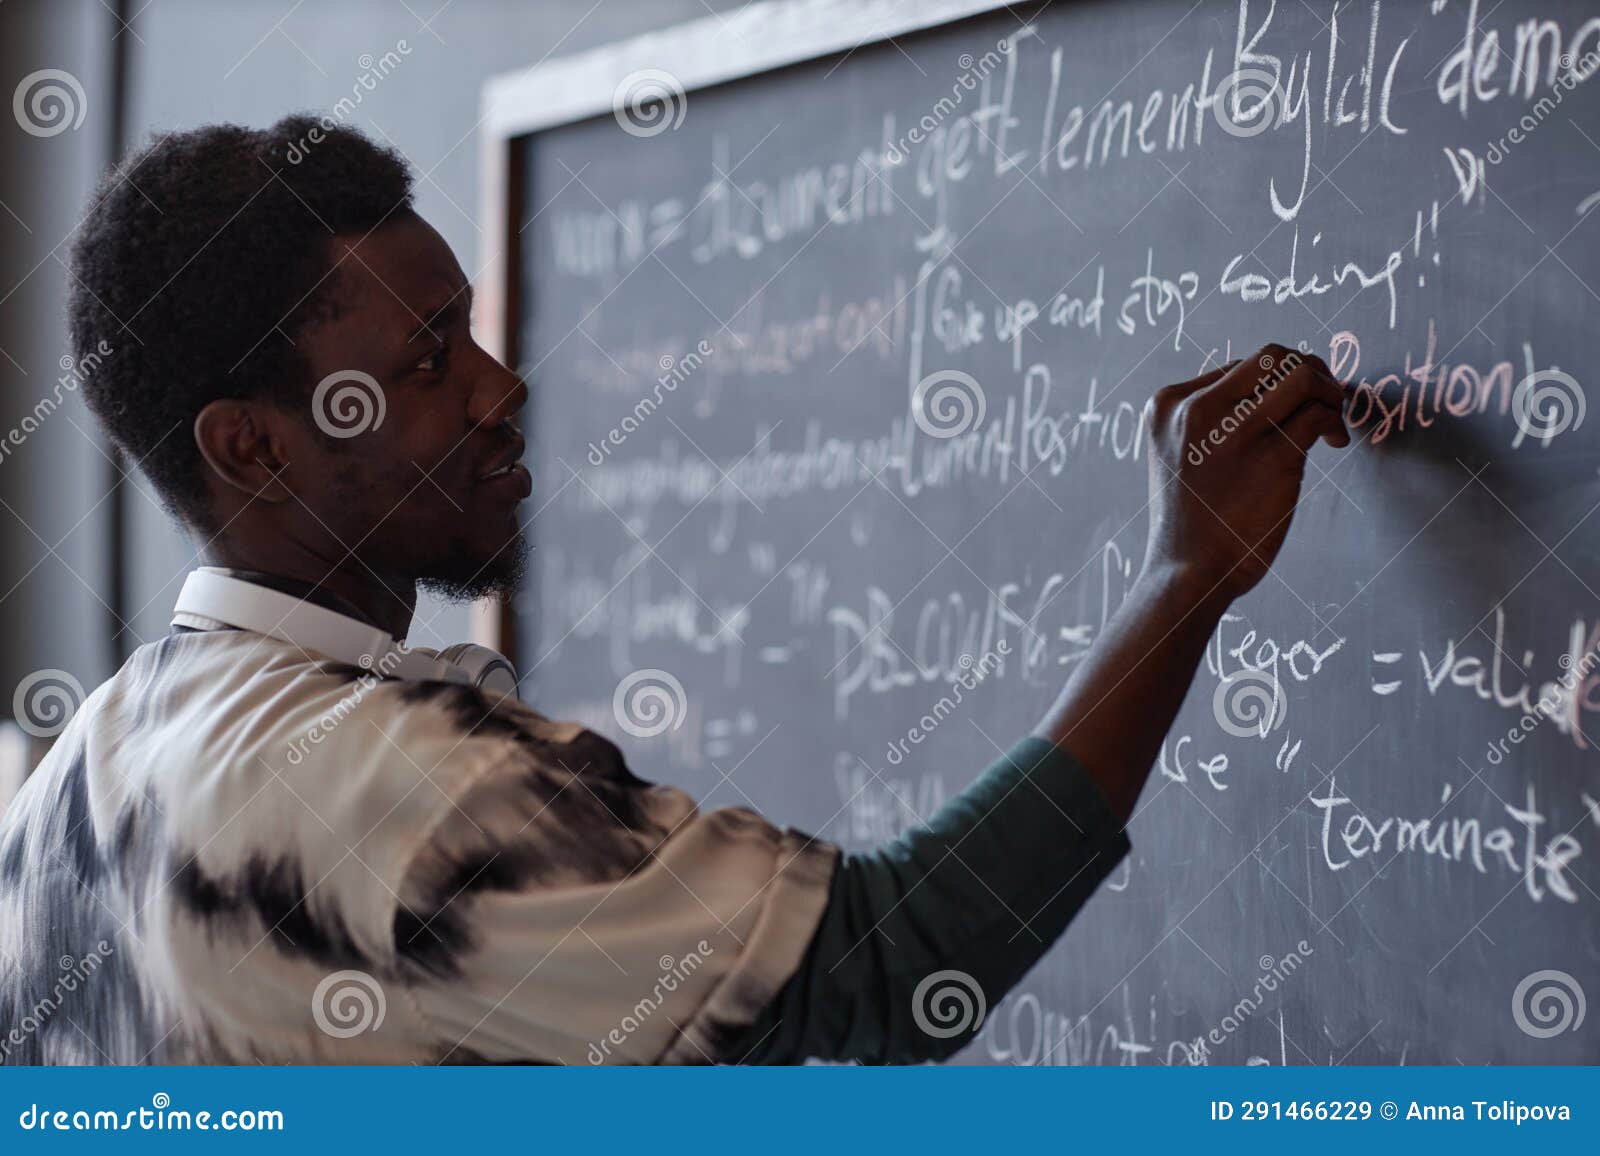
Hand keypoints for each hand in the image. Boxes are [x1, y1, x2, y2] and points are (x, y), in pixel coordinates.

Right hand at [1143, 344, 1349, 605]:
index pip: (1237, 367)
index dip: (1273, 382)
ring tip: (1333, 416)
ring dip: (1328, 389)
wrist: (1187, 573)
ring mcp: (1233, 431)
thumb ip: (1209, 421)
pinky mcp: (1272, 456)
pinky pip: (1318, 413)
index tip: (1291, 406)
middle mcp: (1195, 409)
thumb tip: (1269, 391)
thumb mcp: (1178, 455)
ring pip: (1300, 375)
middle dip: (1308, 369)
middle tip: (1324, 398)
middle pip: (1271, 357)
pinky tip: (1334, 441)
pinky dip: (1334, 420)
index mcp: (1168, 404)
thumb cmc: (1190, 521)